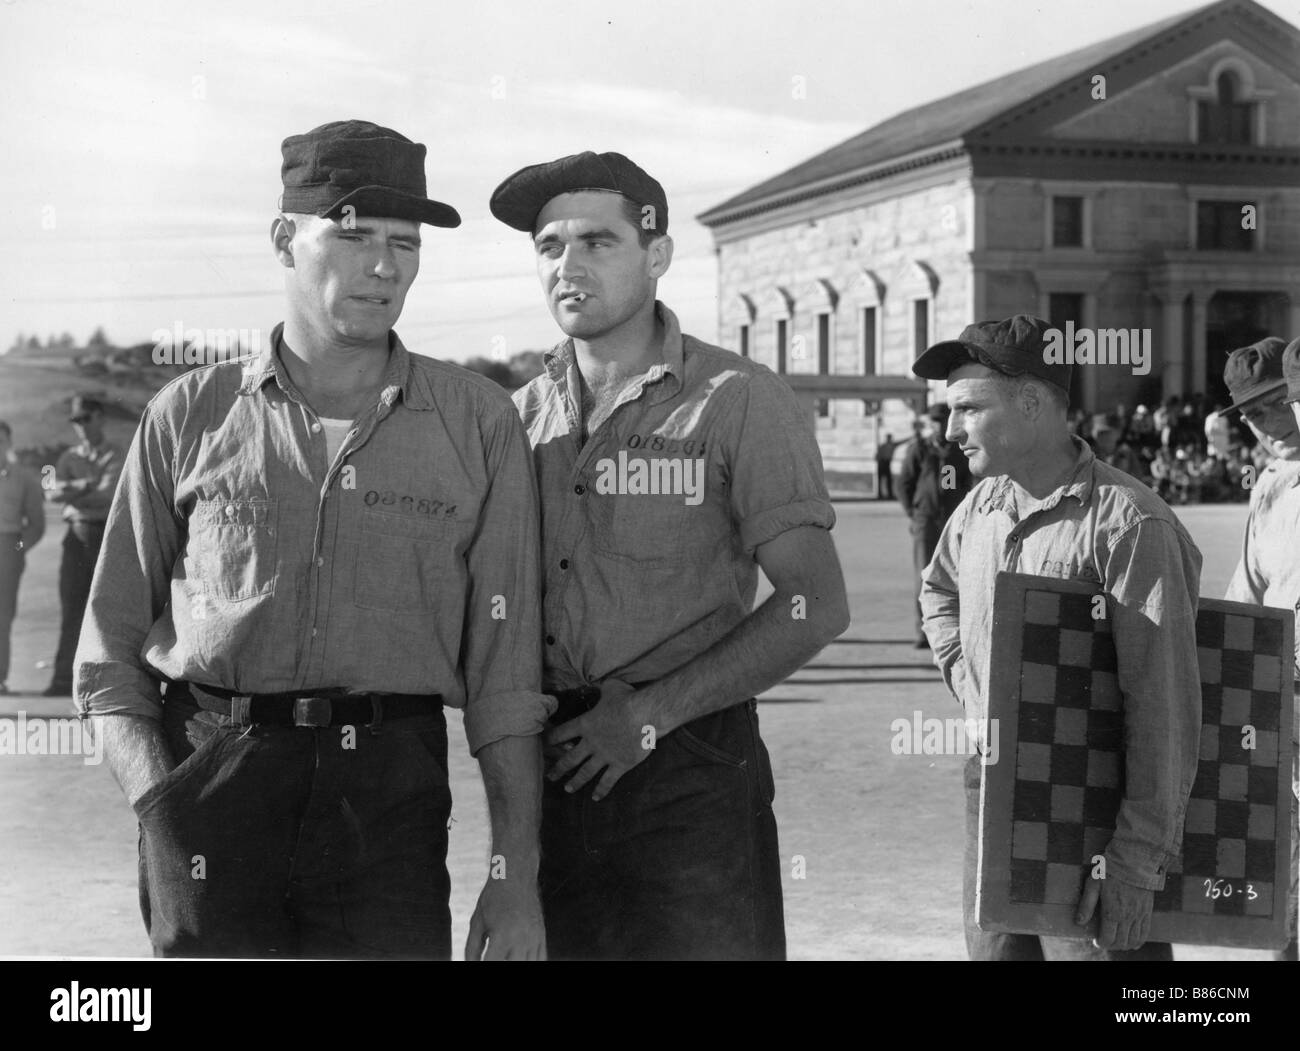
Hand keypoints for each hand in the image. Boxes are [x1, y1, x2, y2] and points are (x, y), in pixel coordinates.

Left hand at [464, 875, 545, 960]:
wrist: (516, 875)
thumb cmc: (492, 898)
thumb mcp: (476, 921)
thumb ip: (472, 948)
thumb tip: (471, 965)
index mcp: (502, 935)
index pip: (492, 963)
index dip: (483, 967)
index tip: (480, 962)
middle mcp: (521, 938)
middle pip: (512, 966)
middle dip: (501, 963)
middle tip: (493, 957)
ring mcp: (534, 938)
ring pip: (529, 964)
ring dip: (515, 963)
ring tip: (505, 955)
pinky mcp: (542, 935)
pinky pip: (540, 959)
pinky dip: (530, 962)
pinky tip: (517, 957)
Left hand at [544, 680, 654, 800]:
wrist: (645, 715)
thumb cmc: (628, 699)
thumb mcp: (612, 687)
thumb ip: (602, 687)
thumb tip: (599, 682)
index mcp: (586, 724)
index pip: (562, 733)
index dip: (552, 738)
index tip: (544, 744)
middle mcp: (591, 743)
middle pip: (570, 759)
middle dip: (558, 768)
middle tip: (549, 776)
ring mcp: (604, 756)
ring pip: (585, 773)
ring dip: (575, 781)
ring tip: (568, 789)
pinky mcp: (619, 765)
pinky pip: (608, 781)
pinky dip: (601, 790)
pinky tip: (596, 798)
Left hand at [1075, 870, 1153, 950]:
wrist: (1134, 861)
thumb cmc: (1110, 871)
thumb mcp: (1093, 884)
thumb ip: (1086, 904)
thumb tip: (1079, 922)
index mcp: (1112, 912)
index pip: (1107, 939)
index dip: (1101, 943)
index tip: (1096, 940)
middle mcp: (1127, 917)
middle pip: (1120, 943)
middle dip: (1111, 945)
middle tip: (1105, 941)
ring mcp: (1139, 916)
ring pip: (1134, 941)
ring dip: (1124, 945)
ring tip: (1117, 941)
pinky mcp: (1147, 912)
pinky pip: (1145, 933)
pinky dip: (1138, 941)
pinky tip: (1132, 941)